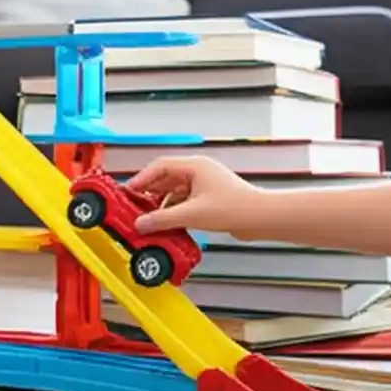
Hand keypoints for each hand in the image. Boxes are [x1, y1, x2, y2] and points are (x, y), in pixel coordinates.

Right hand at [125, 156, 265, 235]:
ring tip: (150, 220)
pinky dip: (174, 212)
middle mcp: (199, 172)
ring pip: (175, 192)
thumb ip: (162, 219)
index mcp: (195, 166)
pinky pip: (185, 202)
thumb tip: (142, 223)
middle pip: (165, 179)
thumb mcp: (192, 214)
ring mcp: (205, 186)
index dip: (141, 179)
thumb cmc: (236, 207)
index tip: (128, 192)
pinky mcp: (209, 199)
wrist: (261, 218)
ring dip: (162, 206)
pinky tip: (168, 224)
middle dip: (150, 194)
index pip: (159, 167)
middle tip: (135, 207)